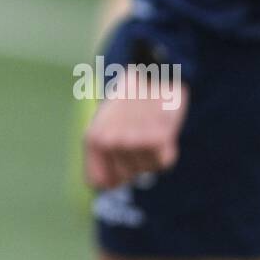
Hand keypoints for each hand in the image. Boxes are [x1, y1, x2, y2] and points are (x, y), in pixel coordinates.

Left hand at [84, 75, 187, 189]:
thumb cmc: (129, 103)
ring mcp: (132, 141)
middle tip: (137, 134)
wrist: (152, 72)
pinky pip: (163, 162)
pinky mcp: (157, 139)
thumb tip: (105, 186)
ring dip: (151, 155)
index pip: (98, 182)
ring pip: (146, 171)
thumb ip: (103, 157)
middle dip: (134, 163)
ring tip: (148, 128)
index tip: (120, 165)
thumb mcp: (106, 125)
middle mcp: (109, 141)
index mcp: (92, 139)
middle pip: (126, 177)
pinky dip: (166, 149)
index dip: (113, 179)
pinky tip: (161, 129)